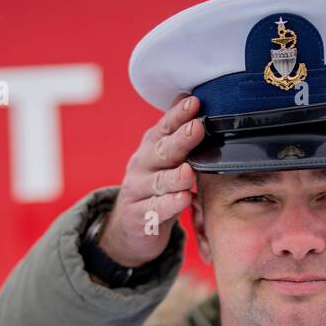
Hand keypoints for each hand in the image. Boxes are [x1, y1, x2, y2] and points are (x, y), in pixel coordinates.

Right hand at [98, 93, 204, 266]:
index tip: (194, 102)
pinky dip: (171, 205)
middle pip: (162, 151)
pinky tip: (183, 199)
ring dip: (175, 176)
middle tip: (197, 129)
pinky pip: (156, 210)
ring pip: (159, 182)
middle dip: (181, 140)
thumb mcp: (164, 161)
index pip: (165, 128)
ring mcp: (138, 191)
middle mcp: (142, 166)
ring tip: (190, 171)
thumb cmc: (155, 189)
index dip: (178, 115)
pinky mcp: (139, 217)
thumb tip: (189, 97)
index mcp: (151, 148)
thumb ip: (175, 134)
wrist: (129, 228)